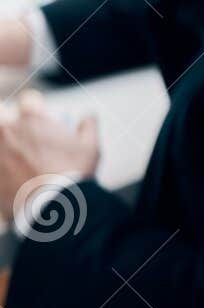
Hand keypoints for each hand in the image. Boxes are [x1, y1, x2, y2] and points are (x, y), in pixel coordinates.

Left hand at [0, 90, 98, 210]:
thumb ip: (89, 125)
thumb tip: (87, 117)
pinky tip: (13, 175)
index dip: (37, 107)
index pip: (29, 99)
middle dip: (10, 120)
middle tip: (22, 135)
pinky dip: (3, 167)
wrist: (54, 208)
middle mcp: (7, 129)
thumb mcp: (90, 147)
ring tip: (17, 157)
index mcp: (32, 118)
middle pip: (2, 113)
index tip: (41, 118)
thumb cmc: (73, 176)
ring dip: (6, 144)